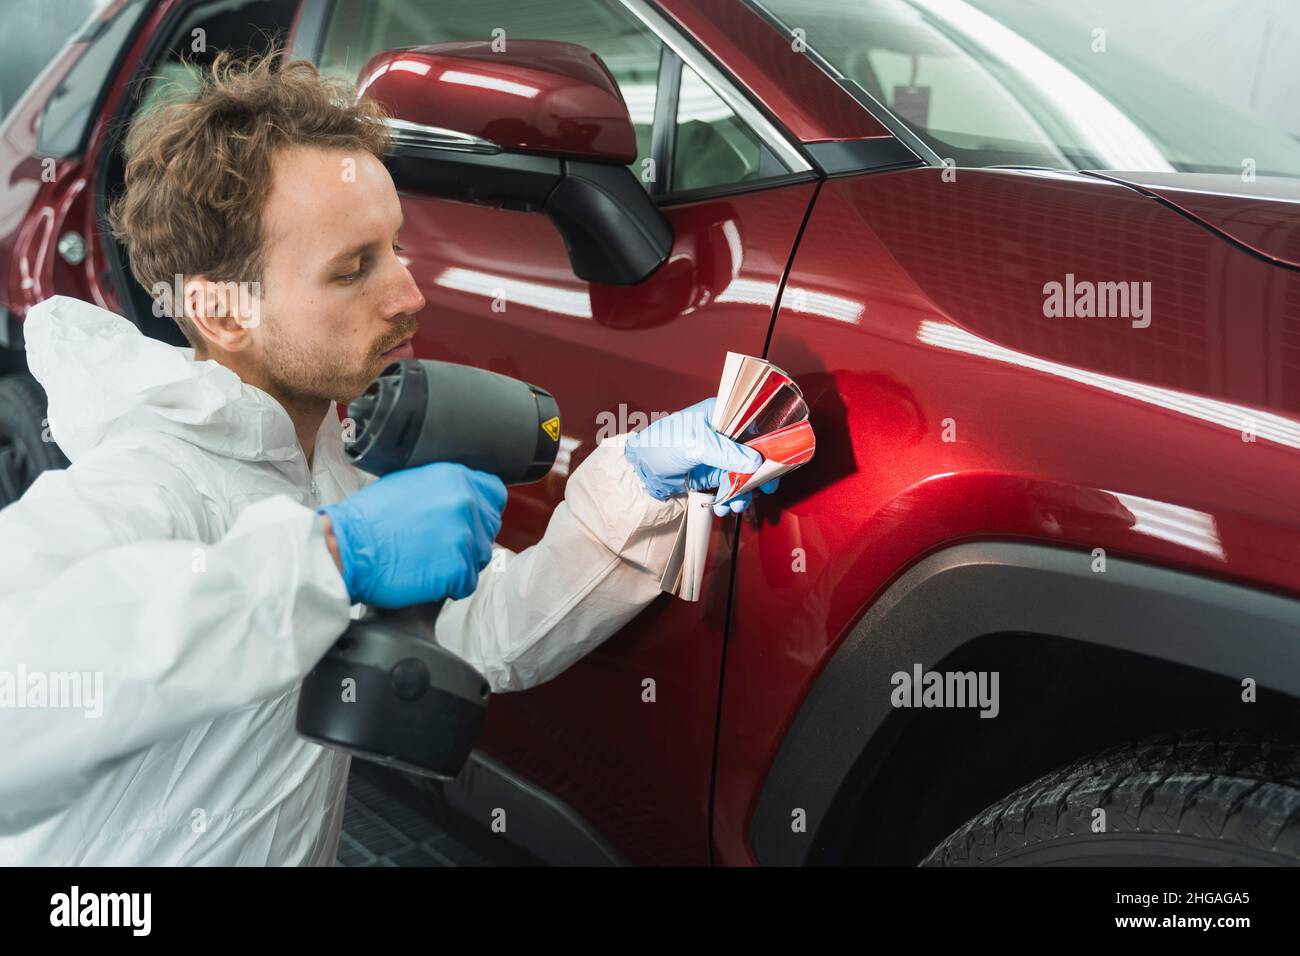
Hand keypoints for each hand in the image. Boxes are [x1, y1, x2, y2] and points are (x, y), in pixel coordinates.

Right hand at [318, 462, 506, 606]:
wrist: (346, 548)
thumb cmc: (369, 519)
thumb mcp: (409, 482)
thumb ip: (442, 488)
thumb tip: (462, 495)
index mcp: (456, 477)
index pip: (494, 494)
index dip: (482, 509)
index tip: (468, 520)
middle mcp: (465, 503)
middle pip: (489, 527)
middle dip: (470, 538)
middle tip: (437, 545)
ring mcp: (464, 536)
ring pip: (480, 556)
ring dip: (459, 562)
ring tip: (427, 560)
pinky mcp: (458, 568)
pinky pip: (466, 582)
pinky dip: (449, 585)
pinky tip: (424, 576)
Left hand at [624, 397, 780, 516]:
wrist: (638, 469)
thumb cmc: (660, 444)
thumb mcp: (694, 445)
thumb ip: (726, 453)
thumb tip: (754, 461)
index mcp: (720, 414)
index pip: (754, 424)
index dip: (769, 442)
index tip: (778, 462)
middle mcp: (723, 433)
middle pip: (753, 453)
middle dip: (759, 474)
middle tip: (765, 489)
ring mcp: (717, 455)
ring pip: (743, 474)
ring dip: (744, 492)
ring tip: (736, 505)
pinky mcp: (711, 474)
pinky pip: (729, 487)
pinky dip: (731, 499)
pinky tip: (724, 508)